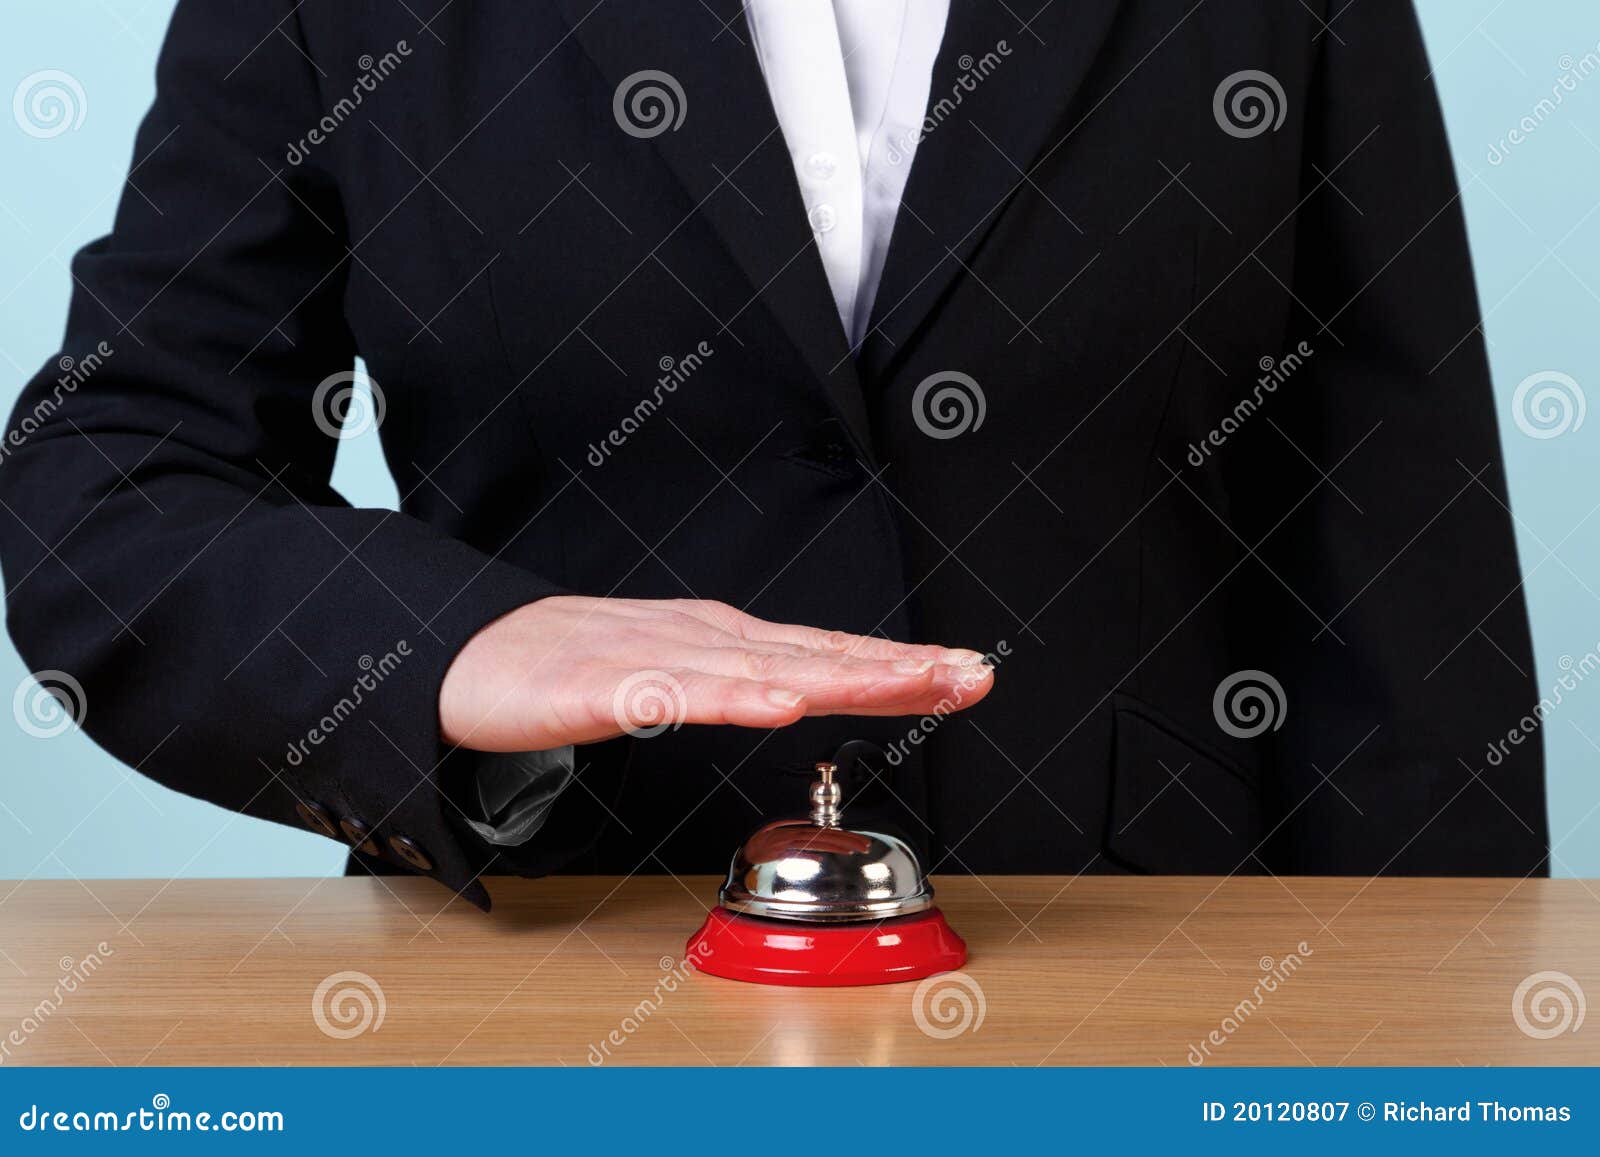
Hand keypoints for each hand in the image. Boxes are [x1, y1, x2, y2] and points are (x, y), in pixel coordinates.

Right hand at [438, 596, 993, 750]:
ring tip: (902, 683)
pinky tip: (771, 705)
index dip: (902, 664)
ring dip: (837, 676)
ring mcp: (655, 660)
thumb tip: (818, 684)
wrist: (475, 651)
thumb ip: (747, 679)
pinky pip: (670, 697)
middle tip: (969, 672)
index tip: (969, 672)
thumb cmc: (578, 664)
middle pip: (814, 655)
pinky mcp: (600, 687)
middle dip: (898, 666)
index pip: (830, 652)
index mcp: (728, 643)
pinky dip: (726, 699)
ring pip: (760, 670)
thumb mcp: (684, 671)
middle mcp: (706, 641)